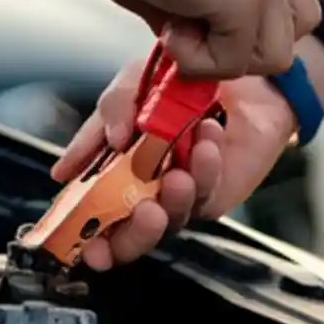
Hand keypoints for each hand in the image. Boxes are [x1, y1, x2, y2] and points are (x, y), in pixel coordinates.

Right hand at [0, 0, 319, 78]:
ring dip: (219, 59)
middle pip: (290, 41)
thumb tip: (201, 59)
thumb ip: (206, 16)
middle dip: (239, 53)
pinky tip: (167, 26)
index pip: (291, 15)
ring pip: (272, 59)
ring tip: (175, 26)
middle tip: (187, 29)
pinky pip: (233, 62)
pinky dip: (195, 60)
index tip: (198, 23)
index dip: (248, 35)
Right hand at [49, 60, 299, 270]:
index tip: (90, 248)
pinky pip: (205, 196)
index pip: (91, 220)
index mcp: (109, 174)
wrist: (234, 76)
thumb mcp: (133, 84)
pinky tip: (208, 140)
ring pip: (171, 221)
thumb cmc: (176, 83)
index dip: (88, 241)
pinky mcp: (212, 195)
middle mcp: (139, 193)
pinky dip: (204, 170)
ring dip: (174, 199)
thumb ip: (110, 110)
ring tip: (180, 172)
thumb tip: (103, 145)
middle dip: (136, 235)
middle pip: (129, 241)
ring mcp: (176, 197)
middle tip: (146, 211)